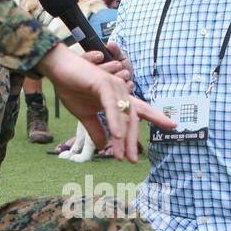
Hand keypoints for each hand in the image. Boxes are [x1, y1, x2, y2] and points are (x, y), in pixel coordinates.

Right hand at [37, 44, 173, 161]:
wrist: (56, 69)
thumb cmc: (70, 88)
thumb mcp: (84, 115)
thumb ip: (96, 130)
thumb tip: (103, 147)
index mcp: (118, 98)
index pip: (141, 110)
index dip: (157, 117)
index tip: (173, 125)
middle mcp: (120, 91)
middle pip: (132, 119)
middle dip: (132, 141)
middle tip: (133, 161)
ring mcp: (114, 86)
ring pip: (123, 116)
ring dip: (123, 138)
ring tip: (123, 157)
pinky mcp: (103, 84)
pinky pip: (111, 107)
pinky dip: (114, 122)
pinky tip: (116, 136)